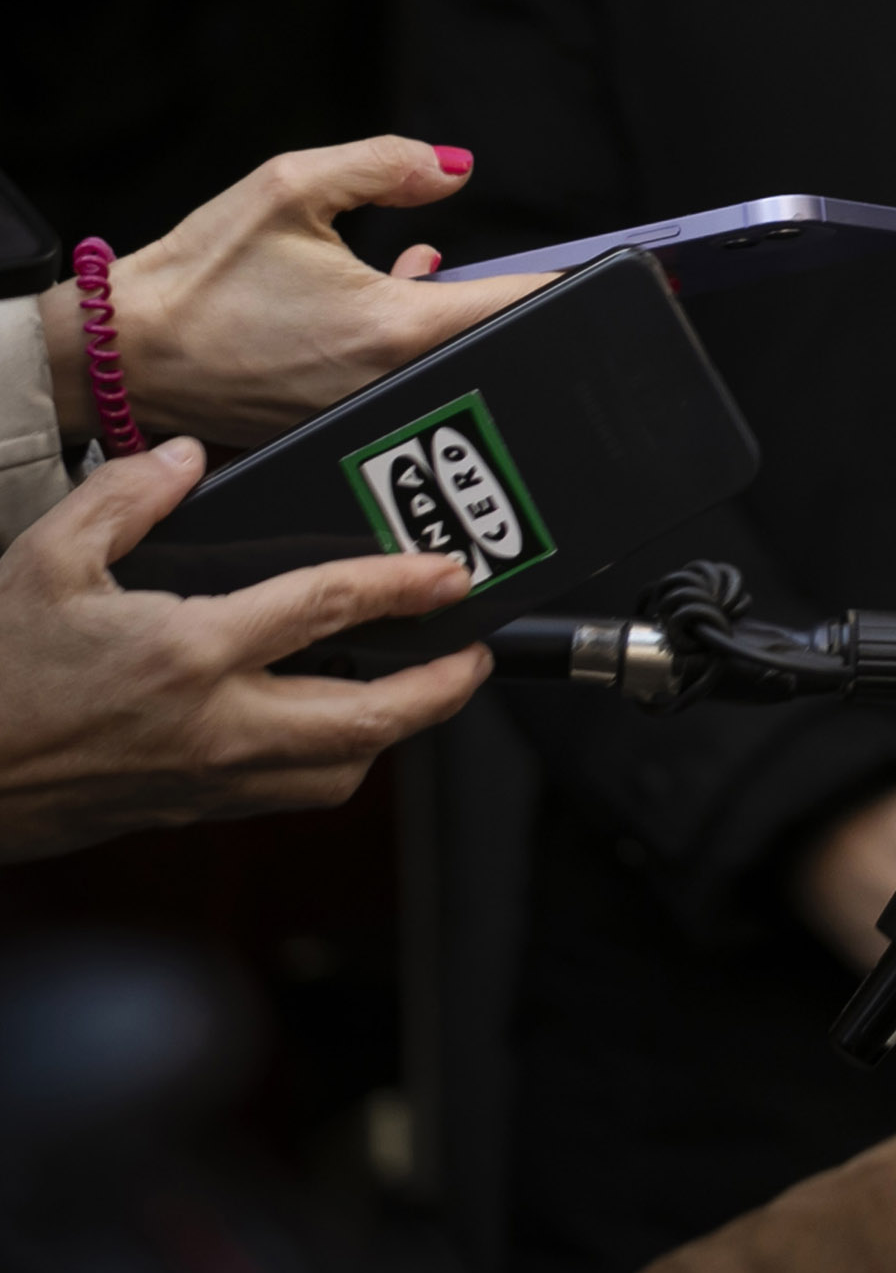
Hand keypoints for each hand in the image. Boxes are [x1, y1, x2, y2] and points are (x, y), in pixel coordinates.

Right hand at [0, 440, 488, 861]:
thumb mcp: (43, 560)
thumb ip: (125, 496)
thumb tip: (188, 459)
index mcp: (188, 652)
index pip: (329, 607)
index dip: (405, 585)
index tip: (451, 573)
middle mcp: (214, 725)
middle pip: (368, 719)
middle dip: (442, 689)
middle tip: (475, 655)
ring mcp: (205, 781)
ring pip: (337, 772)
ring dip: (388, 735)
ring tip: (409, 690)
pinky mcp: (186, 813)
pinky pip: (286, 796)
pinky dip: (324, 763)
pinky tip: (321, 725)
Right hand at [48, 138, 554, 446]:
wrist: (117, 353)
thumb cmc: (194, 277)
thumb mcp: (288, 188)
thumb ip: (385, 165)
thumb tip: (455, 167)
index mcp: (395, 329)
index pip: (520, 307)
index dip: (568, 284)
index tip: (613, 271)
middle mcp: (393, 386)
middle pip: (493, 341)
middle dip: (500, 300)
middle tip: (494, 267)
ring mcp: (368, 419)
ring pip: (449, 365)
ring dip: (449, 319)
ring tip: (418, 269)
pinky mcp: (338, 432)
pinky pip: (406, 389)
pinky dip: (410, 347)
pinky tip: (383, 300)